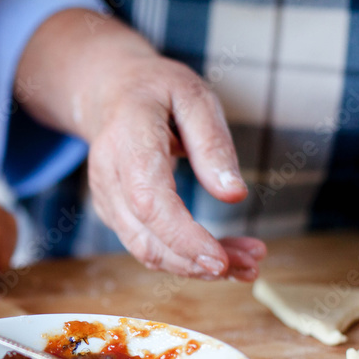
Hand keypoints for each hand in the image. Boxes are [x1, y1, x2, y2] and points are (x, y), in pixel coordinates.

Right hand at [17, 10, 265, 279]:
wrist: (112, 93)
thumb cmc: (158, 91)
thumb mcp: (194, 96)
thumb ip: (213, 144)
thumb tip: (234, 195)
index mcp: (128, 142)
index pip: (150, 203)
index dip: (184, 238)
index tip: (222, 261)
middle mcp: (108, 178)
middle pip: (147, 238)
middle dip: (198, 262)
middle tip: (252, 265)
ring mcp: (107, 200)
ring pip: (146, 250)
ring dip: (194, 267)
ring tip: (246, 264)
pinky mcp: (115, 214)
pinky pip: (147, 245)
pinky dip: (183, 258)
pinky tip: (220, 255)